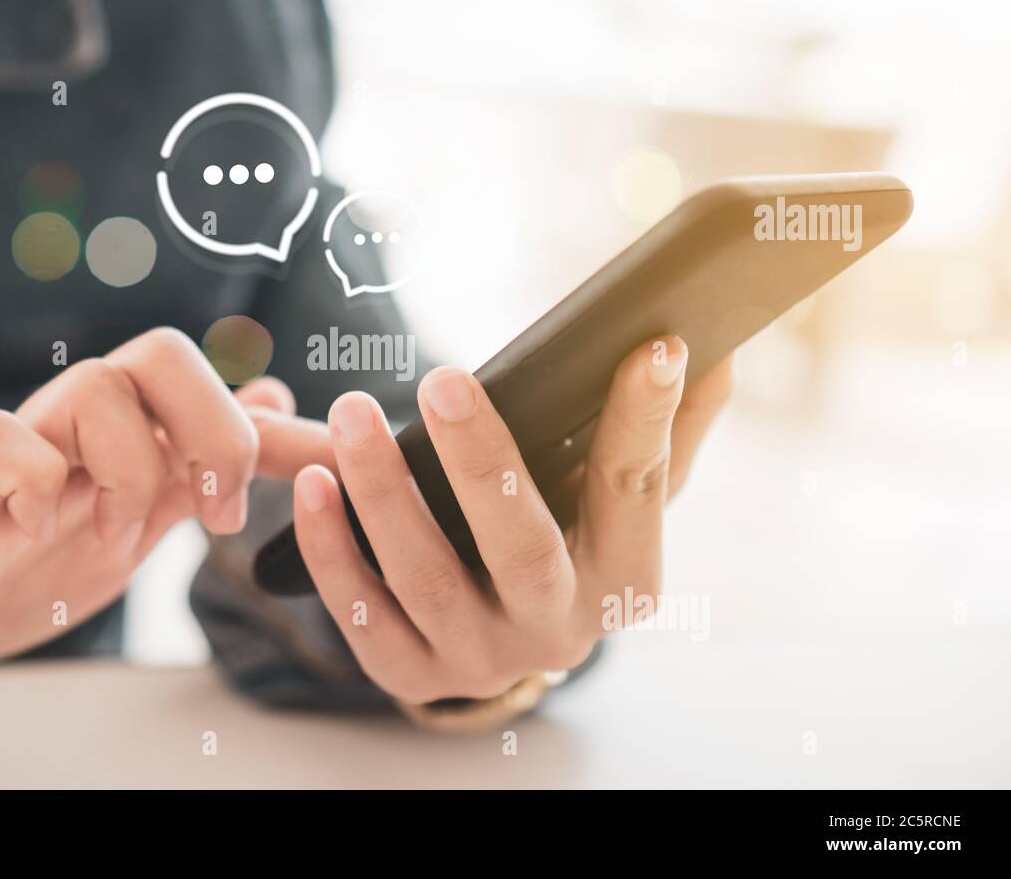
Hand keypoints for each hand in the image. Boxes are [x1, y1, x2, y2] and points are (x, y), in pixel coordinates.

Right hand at [0, 328, 324, 706]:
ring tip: (115, 533)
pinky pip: (1, 437)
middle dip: (212, 431)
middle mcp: (84, 420)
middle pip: (163, 352)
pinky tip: (36, 528)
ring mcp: (24, 442)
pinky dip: (34, 482)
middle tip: (216, 512)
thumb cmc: (30, 560)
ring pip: (96, 385)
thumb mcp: (138, 519)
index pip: (225, 399)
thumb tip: (275, 401)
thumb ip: (202, 466)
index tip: (352, 463)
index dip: (295, 431)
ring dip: (127, 471)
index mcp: (136, 434)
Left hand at [291, 337, 731, 703]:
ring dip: (384, 492)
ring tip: (352, 413)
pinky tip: (313, 484)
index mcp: (625, 579)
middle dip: (481, 463)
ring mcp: (483, 658)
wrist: (510, 634)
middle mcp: (560, 630)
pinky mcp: (414, 673)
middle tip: (442, 379)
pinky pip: (364, 615)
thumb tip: (705, 346)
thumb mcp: (624, 498)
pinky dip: (333, 551)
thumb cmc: (572, 539)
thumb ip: (667, 430)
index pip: (638, 492)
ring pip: (428, 577)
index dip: (644, 420)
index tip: (651, 346)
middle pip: (522, 548)